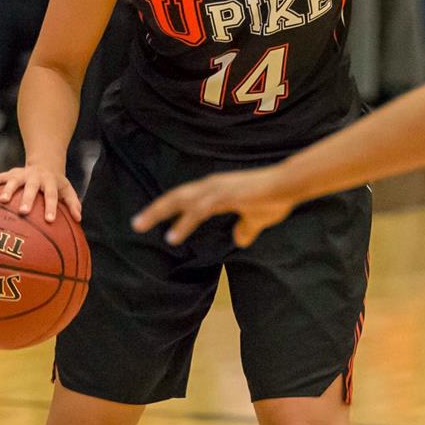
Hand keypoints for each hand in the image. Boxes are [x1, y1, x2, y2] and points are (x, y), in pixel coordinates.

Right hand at [0, 163, 82, 223]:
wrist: (44, 163)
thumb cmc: (56, 183)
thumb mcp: (67, 190)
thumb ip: (73, 204)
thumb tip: (79, 220)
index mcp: (50, 182)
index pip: (52, 195)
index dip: (51, 207)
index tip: (50, 220)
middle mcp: (35, 177)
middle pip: (32, 187)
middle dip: (28, 199)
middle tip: (24, 212)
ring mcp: (21, 174)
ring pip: (13, 180)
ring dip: (7, 190)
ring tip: (2, 201)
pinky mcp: (10, 173)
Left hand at [130, 167, 296, 247]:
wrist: (289, 185)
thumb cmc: (275, 197)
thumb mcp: (257, 217)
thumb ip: (246, 228)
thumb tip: (240, 240)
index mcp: (216, 189)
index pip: (185, 197)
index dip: (168, 208)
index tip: (151, 219)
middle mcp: (212, 185)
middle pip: (176, 196)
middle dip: (154, 210)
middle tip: (135, 223)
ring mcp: (217, 189)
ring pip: (180, 201)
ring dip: (160, 213)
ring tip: (141, 225)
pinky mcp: (224, 196)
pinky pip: (198, 211)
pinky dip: (183, 223)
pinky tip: (172, 236)